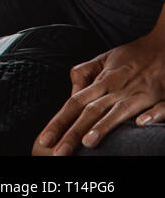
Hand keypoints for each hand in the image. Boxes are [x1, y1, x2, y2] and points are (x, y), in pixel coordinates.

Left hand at [33, 31, 164, 154]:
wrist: (163, 45)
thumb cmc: (131, 56)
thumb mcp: (102, 59)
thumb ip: (83, 74)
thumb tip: (71, 94)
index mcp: (102, 82)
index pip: (74, 103)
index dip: (58, 121)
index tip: (45, 139)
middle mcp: (118, 89)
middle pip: (90, 111)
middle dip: (73, 133)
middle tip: (59, 152)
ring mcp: (140, 94)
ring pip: (119, 111)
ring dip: (103, 126)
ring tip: (88, 143)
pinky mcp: (163, 97)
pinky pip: (159, 107)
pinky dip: (151, 115)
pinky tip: (139, 124)